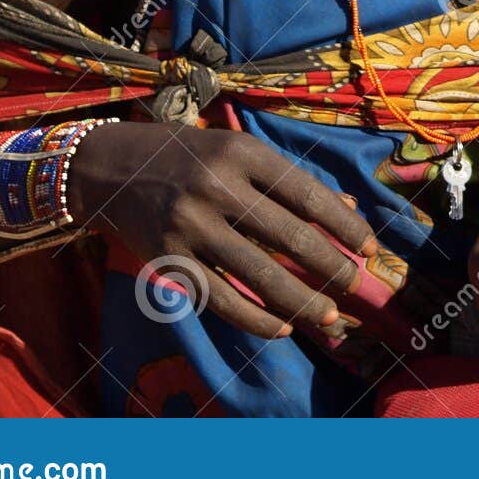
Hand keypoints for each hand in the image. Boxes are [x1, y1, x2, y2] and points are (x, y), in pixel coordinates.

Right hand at [69, 121, 377, 340]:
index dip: (344, 225)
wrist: (107, 167)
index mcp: (242, 153)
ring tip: (329, 316)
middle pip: (289, 236)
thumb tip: (347, 209)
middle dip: (330, 265)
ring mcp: (190, 225)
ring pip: (258, 274)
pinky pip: (220, 298)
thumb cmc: (187, 155)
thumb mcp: (237, 150)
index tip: (371, 247)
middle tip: (356, 285)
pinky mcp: (168, 258)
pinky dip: (254, 318)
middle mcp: (217, 187)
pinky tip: (280, 327)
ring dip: (300, 300)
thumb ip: (287, 179)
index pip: (307, 194)